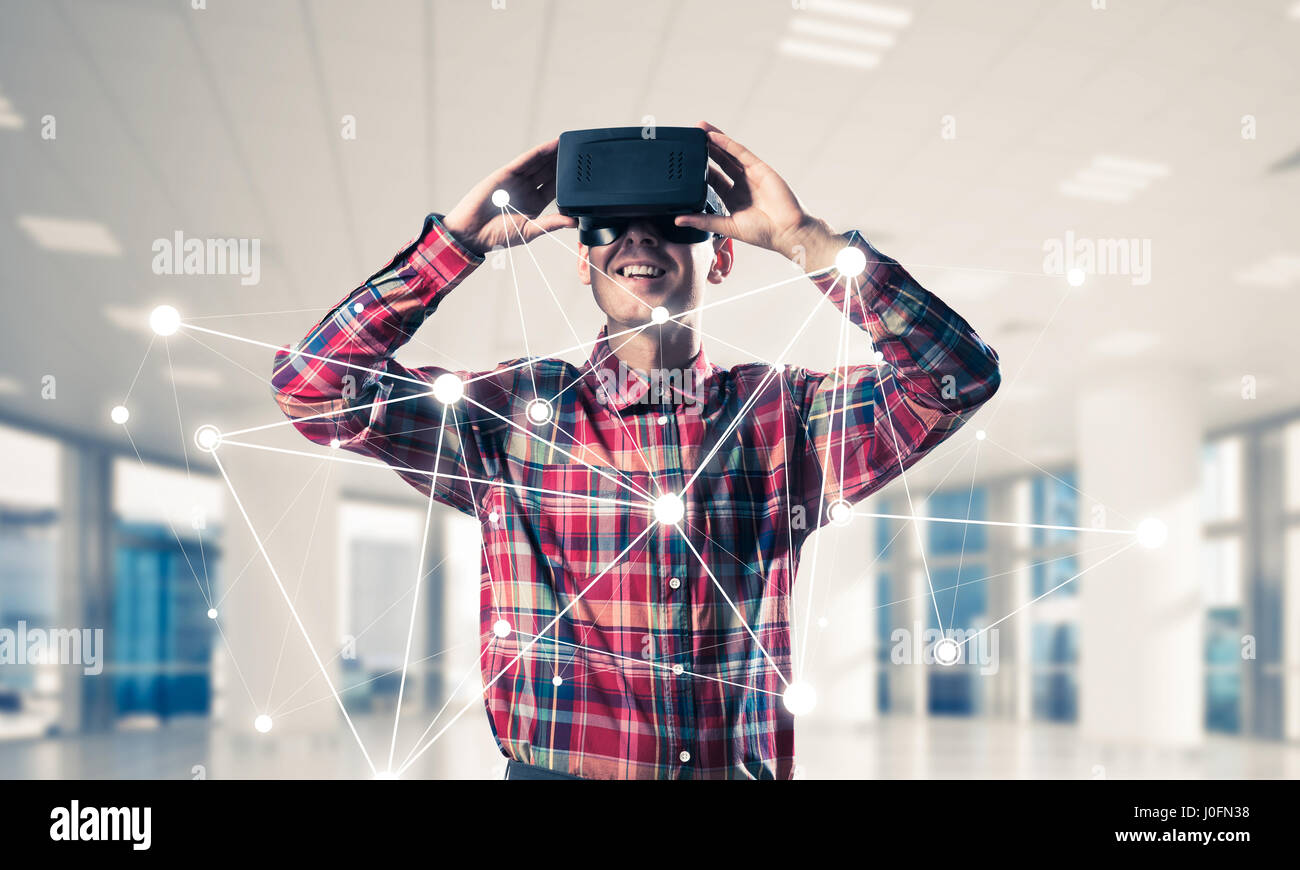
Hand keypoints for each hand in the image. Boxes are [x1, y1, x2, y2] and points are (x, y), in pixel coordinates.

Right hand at [442, 137, 577, 255]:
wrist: (472, 233)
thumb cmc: (497, 236)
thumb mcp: (530, 231)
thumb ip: (551, 223)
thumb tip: (573, 221)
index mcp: (534, 204)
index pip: (555, 188)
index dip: (568, 180)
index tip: (583, 172)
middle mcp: (527, 190)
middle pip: (549, 172)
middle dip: (563, 162)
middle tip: (579, 151)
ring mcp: (517, 180)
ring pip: (539, 163)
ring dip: (553, 153)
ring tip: (568, 143)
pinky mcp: (506, 173)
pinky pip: (525, 160)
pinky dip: (538, 152)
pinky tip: (550, 146)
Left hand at [673, 121, 843, 271]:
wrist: (787, 231)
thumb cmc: (763, 233)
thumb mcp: (726, 227)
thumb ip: (703, 221)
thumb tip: (679, 220)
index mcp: (733, 199)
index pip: (712, 180)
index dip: (699, 169)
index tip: (684, 162)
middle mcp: (741, 185)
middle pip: (719, 162)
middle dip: (705, 150)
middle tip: (689, 137)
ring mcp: (751, 175)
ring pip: (729, 153)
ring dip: (714, 140)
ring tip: (699, 128)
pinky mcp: (760, 168)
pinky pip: (740, 152)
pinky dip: (727, 143)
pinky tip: (714, 136)